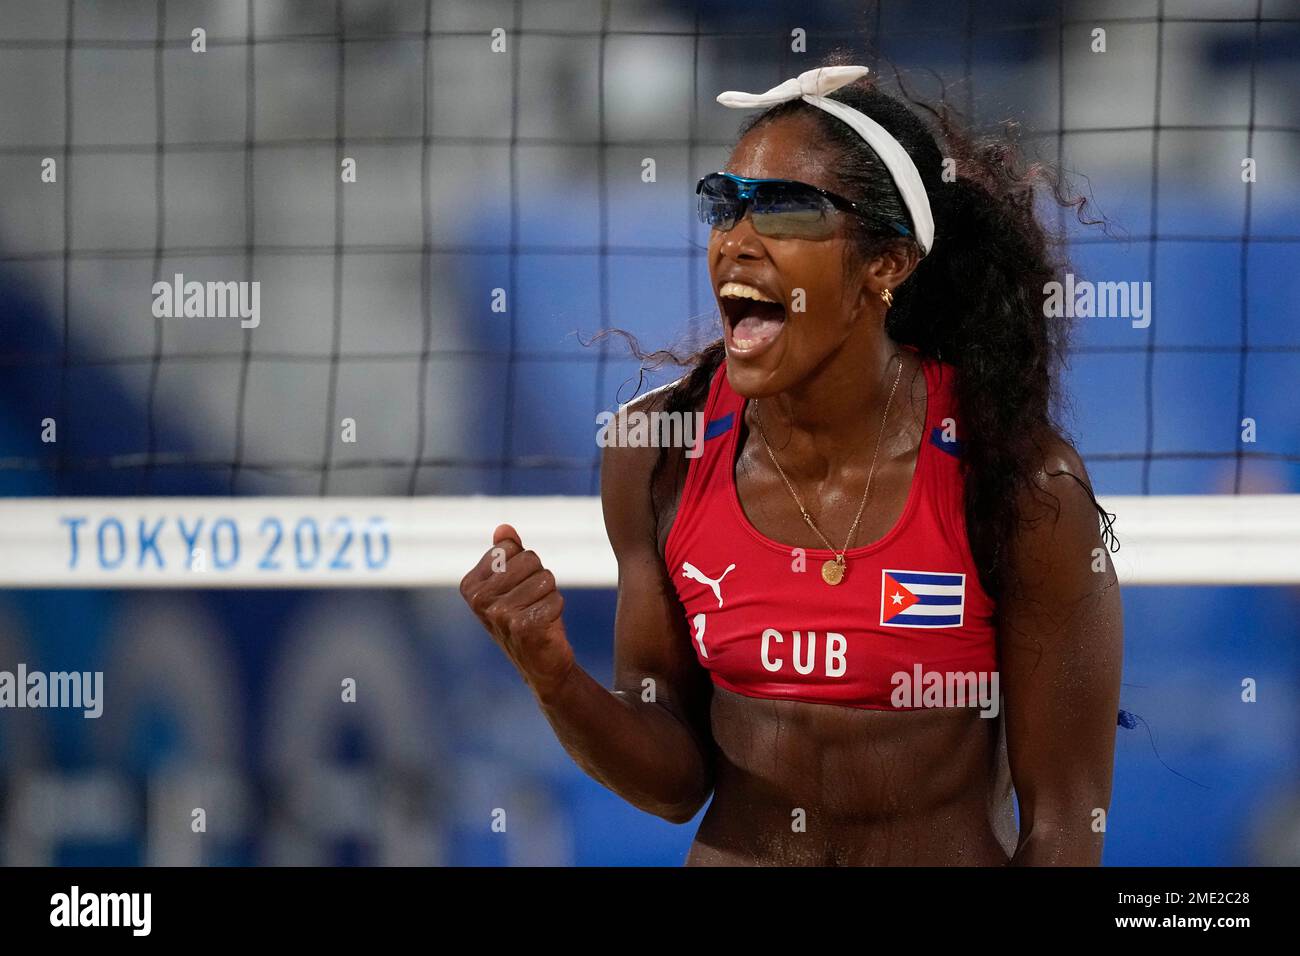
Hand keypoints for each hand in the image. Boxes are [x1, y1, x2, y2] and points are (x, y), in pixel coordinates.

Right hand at [460, 524, 575, 699]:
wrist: (541, 665)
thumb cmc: (528, 618)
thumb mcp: (514, 584)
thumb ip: (507, 554)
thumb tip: (504, 529)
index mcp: (471, 585)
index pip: (510, 548)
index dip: (525, 565)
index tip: (518, 590)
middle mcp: (479, 600)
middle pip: (530, 559)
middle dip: (540, 579)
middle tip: (532, 604)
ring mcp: (498, 615)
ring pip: (545, 578)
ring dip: (549, 595)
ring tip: (538, 615)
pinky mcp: (521, 627)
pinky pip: (555, 599)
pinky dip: (557, 610)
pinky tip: (546, 627)